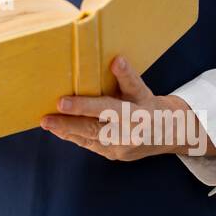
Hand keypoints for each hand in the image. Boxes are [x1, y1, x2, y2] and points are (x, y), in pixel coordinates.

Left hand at [39, 55, 213, 160]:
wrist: (169, 133)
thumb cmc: (151, 106)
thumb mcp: (143, 90)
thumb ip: (128, 77)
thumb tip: (116, 60)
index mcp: (136, 116)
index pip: (106, 110)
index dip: (83, 106)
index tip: (61, 102)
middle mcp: (127, 135)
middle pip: (92, 130)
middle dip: (67, 124)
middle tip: (45, 119)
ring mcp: (120, 149)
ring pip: (88, 140)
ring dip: (66, 131)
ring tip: (47, 123)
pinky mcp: (114, 155)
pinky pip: (90, 146)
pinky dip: (74, 137)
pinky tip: (59, 130)